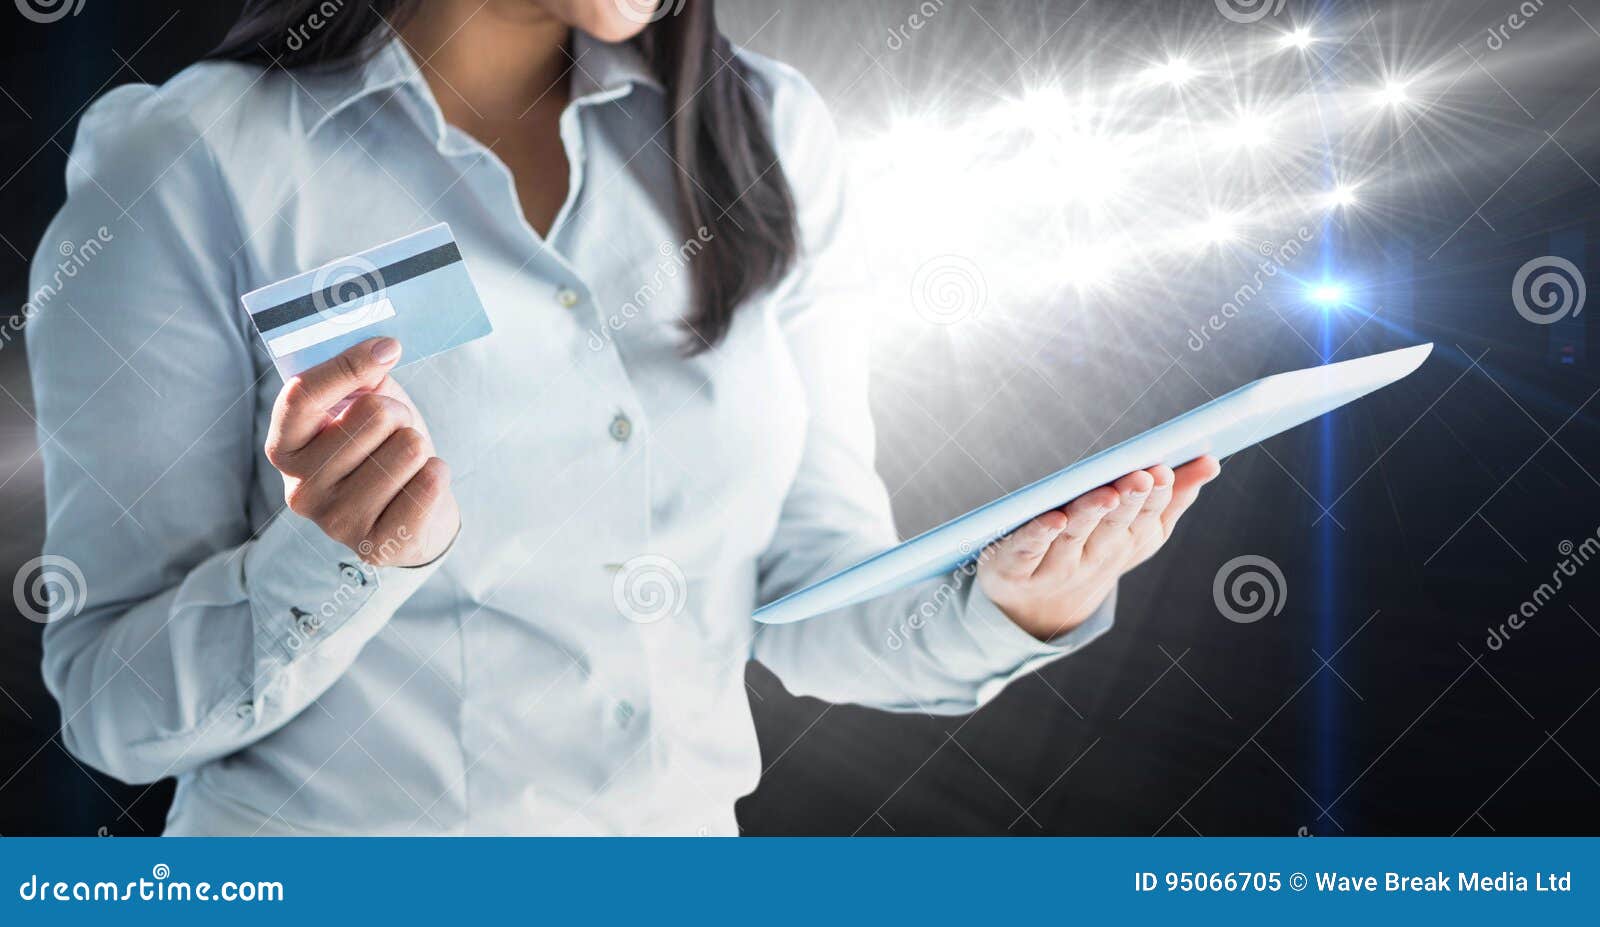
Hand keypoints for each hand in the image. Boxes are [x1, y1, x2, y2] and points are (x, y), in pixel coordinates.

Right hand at [264, 337, 458, 566]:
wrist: (413, 514)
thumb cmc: (383, 450)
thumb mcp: (364, 405)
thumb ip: (361, 376)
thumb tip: (382, 349)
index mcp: (285, 446)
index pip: (302, 395)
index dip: (348, 365)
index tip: (389, 347)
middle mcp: (299, 488)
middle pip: (373, 415)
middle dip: (399, 414)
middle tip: (396, 433)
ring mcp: (335, 522)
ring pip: (407, 448)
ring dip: (419, 448)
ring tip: (405, 465)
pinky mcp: (375, 547)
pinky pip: (427, 486)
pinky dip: (436, 475)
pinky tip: (422, 485)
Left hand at [977, 456, 1220, 640]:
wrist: (1033, 606)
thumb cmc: (1091, 550)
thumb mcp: (1135, 530)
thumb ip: (1172, 497)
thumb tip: (1210, 460)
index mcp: (1125, 544)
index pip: (1145, 518)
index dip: (1156, 496)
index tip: (1165, 470)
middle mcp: (1094, 557)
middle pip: (1114, 527)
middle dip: (1131, 502)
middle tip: (1143, 476)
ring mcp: (1055, 566)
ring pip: (1074, 537)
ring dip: (1091, 514)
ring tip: (1107, 493)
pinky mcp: (1014, 567)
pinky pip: (1028, 549)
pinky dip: (1039, 535)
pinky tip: (1052, 519)